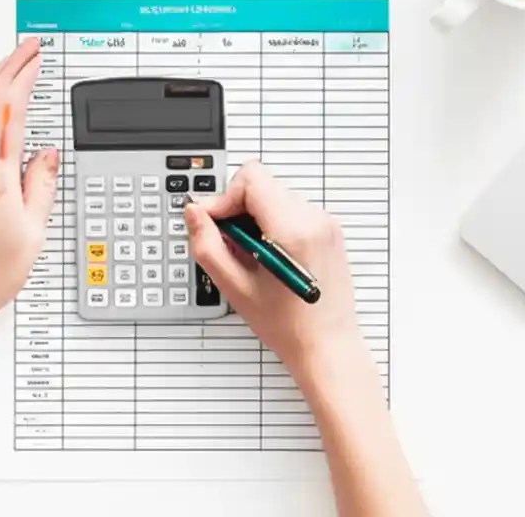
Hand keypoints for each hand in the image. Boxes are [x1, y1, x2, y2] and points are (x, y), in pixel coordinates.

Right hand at [185, 161, 361, 371]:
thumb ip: (208, 245)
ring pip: (275, 196)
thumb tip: (195, 213)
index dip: (223, 198)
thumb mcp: (235, 287)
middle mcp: (315, 219)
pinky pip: (292, 210)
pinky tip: (270, 257)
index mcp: (294, 229)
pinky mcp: (329, 230)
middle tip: (231, 246)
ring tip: (253, 257)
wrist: (328, 345)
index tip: (213, 223)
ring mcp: (326, 223)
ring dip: (256, 219)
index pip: (251, 178)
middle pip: (262, 185)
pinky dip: (274, 225)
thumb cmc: (289, 326)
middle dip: (238, 210)